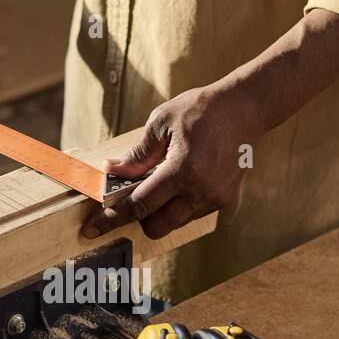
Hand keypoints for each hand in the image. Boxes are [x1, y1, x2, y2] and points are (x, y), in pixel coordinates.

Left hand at [82, 85, 258, 240]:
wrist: (245, 109)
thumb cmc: (201, 110)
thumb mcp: (161, 122)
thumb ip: (137, 154)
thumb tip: (112, 172)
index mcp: (182, 171)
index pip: (139, 205)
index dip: (112, 218)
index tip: (92, 230)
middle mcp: (200, 191)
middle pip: (156, 227)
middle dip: (139, 218)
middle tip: (132, 198)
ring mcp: (214, 198)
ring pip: (174, 223)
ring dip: (160, 212)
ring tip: (161, 182)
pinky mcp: (223, 200)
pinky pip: (190, 214)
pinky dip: (178, 205)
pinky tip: (180, 181)